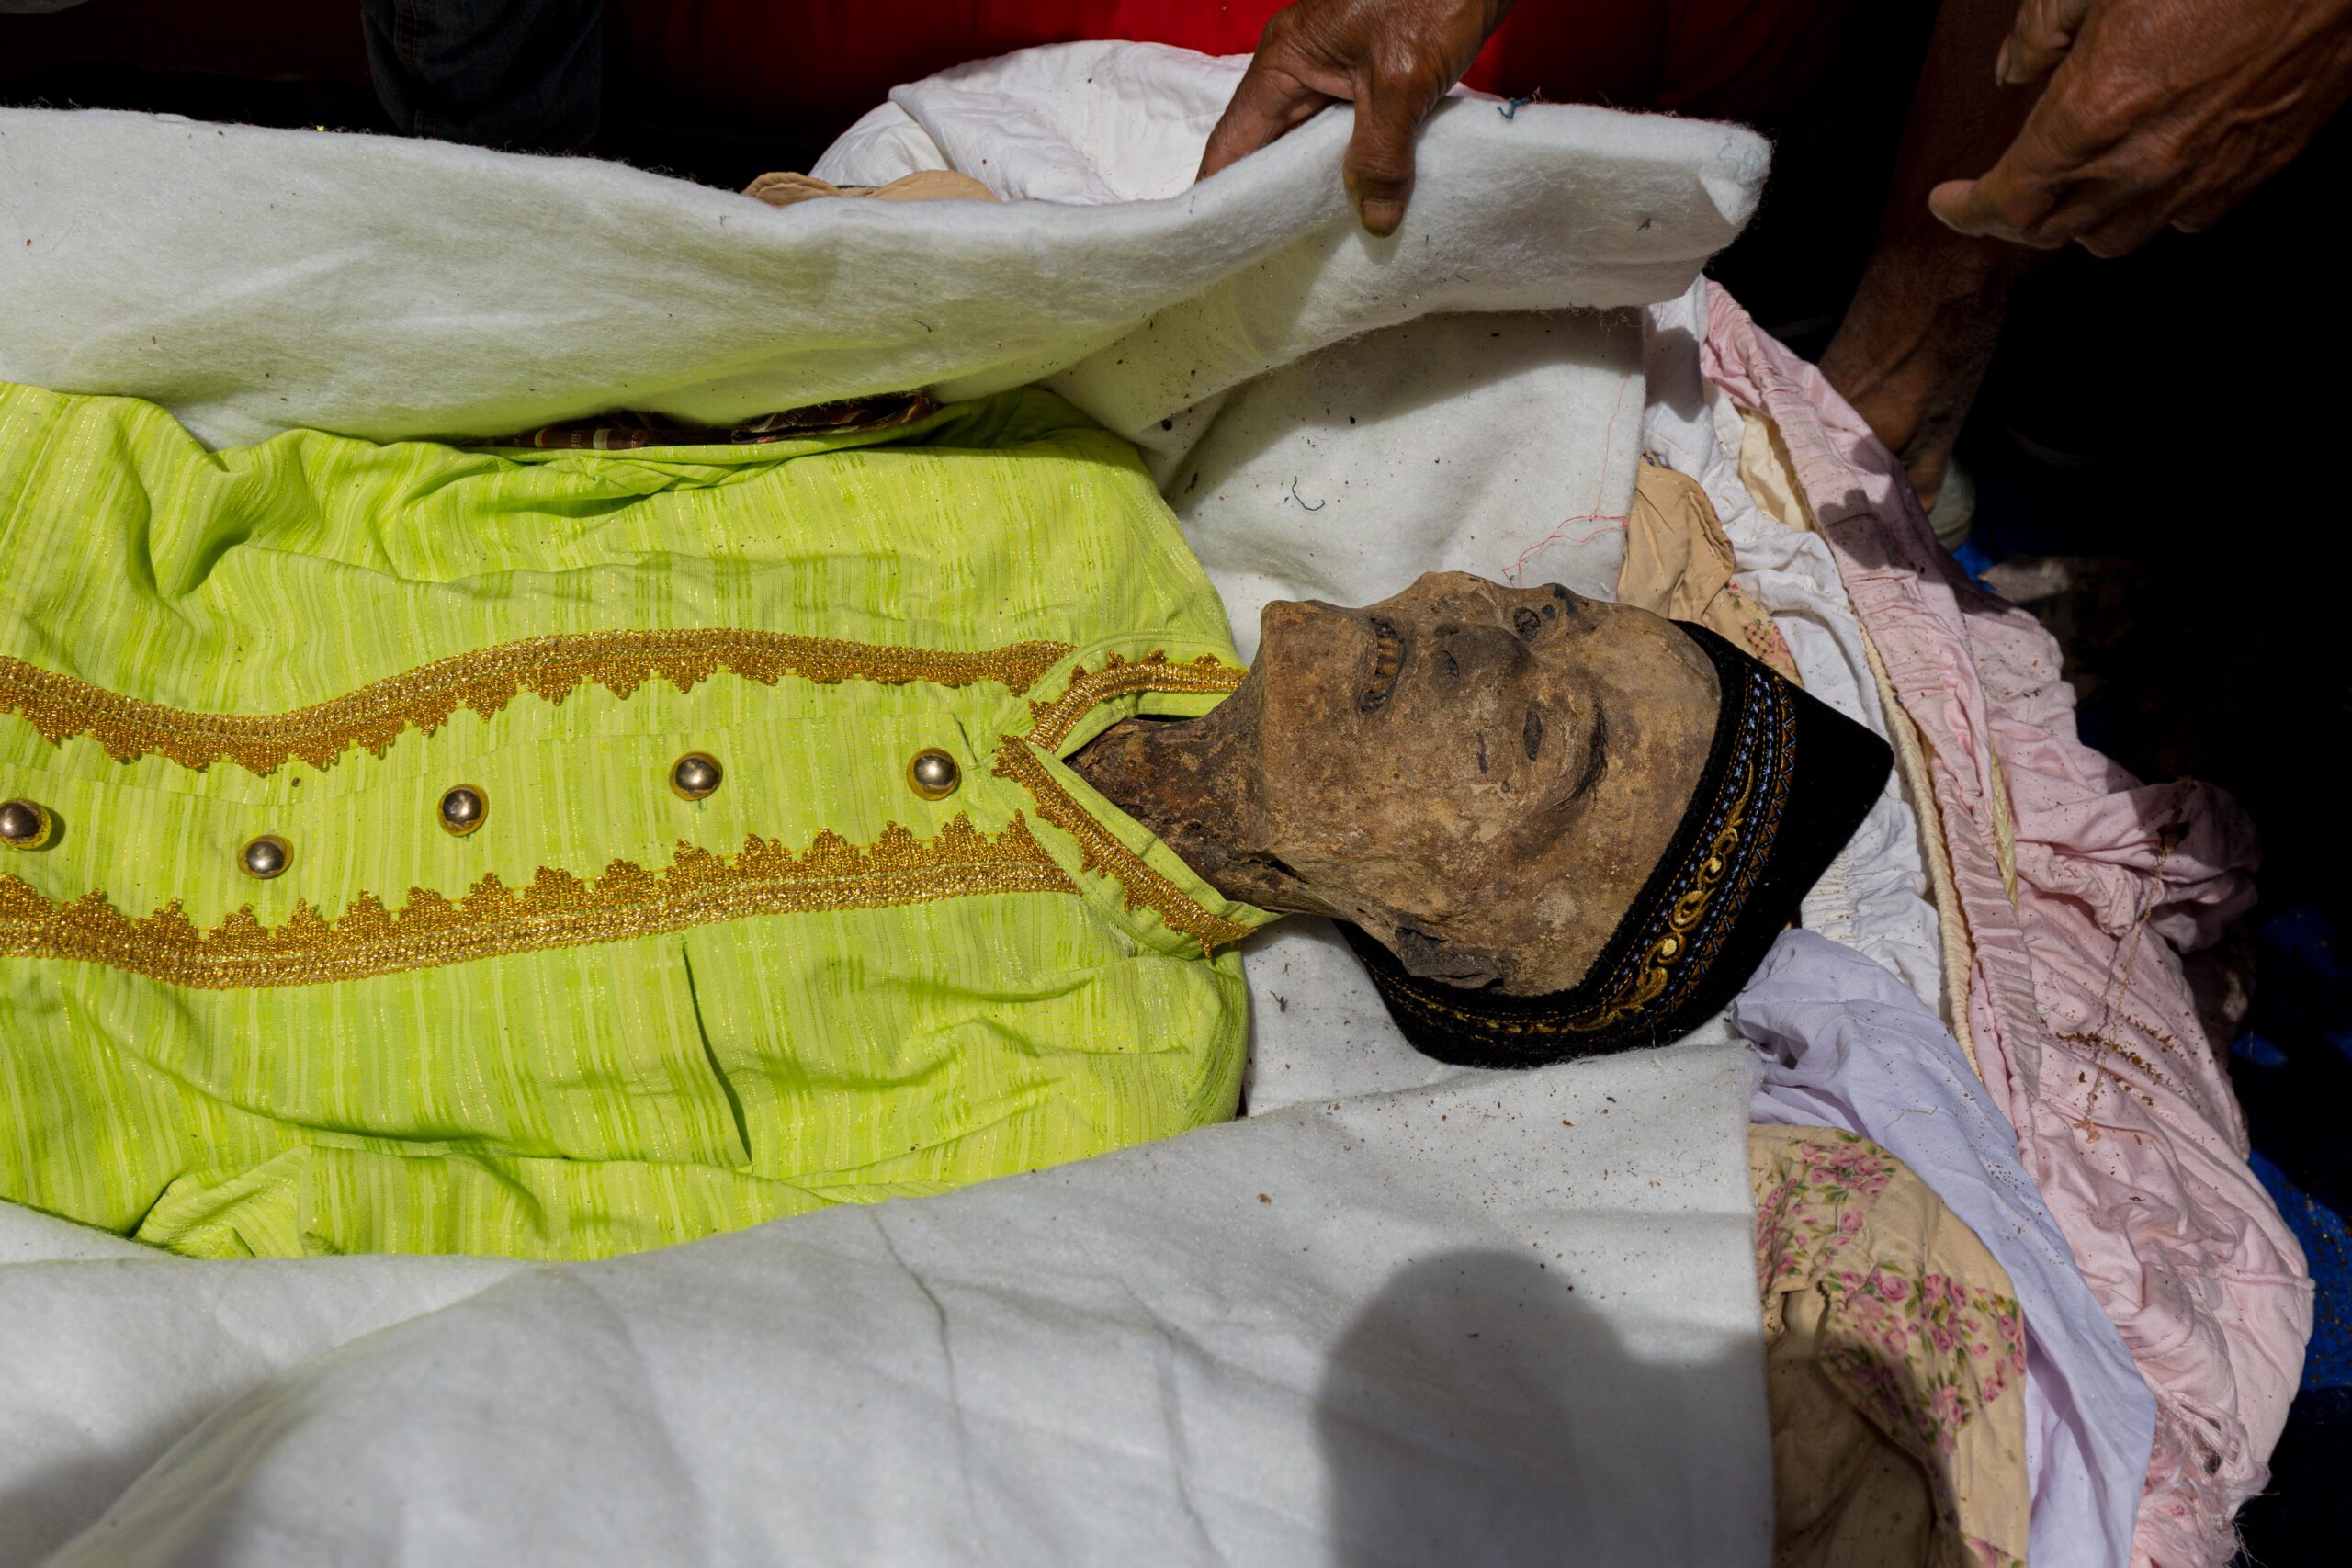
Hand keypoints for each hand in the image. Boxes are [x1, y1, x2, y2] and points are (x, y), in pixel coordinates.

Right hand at [1198, 0, 1516, 234]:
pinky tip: (1373, 203)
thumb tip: (1376, 222)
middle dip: (1274, 204)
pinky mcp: (1372, 75)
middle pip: (1269, 149)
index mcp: (1285, 61)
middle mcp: (1300, 66)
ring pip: (1312, 146)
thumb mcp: (1403, 81)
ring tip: (1323, 247)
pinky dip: (1358, 168)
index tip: (1223, 249)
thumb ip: (1382, 155)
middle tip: (1278, 264)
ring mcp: (1336, 70)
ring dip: (1321, 190)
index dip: (1224, 196)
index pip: (1234, 142)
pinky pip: (1352, 133)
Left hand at [1930, 0, 2351, 254]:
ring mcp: (2209, 170)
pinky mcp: (2262, 164)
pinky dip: (2156, 207)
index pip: (2008, 201)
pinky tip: (2148, 171)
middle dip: (2015, 220)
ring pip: (2120, 237)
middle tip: (1997, 198)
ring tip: (2070, 187)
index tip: (1948, 201)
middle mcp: (2148, 160)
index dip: (1967, 209)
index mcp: (2097, 112)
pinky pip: (2191, 217)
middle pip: (2055, 233)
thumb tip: (2011, 69)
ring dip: (2084, 220)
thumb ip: (2043, 27)